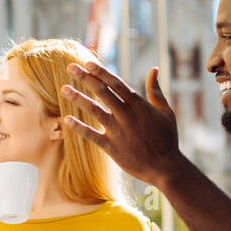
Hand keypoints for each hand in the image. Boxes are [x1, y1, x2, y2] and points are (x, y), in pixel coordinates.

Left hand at [61, 61, 181, 186]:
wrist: (165, 168)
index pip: (116, 83)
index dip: (101, 72)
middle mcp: (126, 115)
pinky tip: (66, 119)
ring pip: (94, 110)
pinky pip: (91, 135)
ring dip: (78, 98)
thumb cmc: (168, 139)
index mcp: (139, 104)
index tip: (88, 62)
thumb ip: (156, 91)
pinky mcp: (111, 147)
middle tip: (70, 67)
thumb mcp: (166, 112)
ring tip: (63, 88)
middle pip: (102, 92)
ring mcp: (117, 131)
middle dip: (85, 78)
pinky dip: (79, 127)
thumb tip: (154, 69)